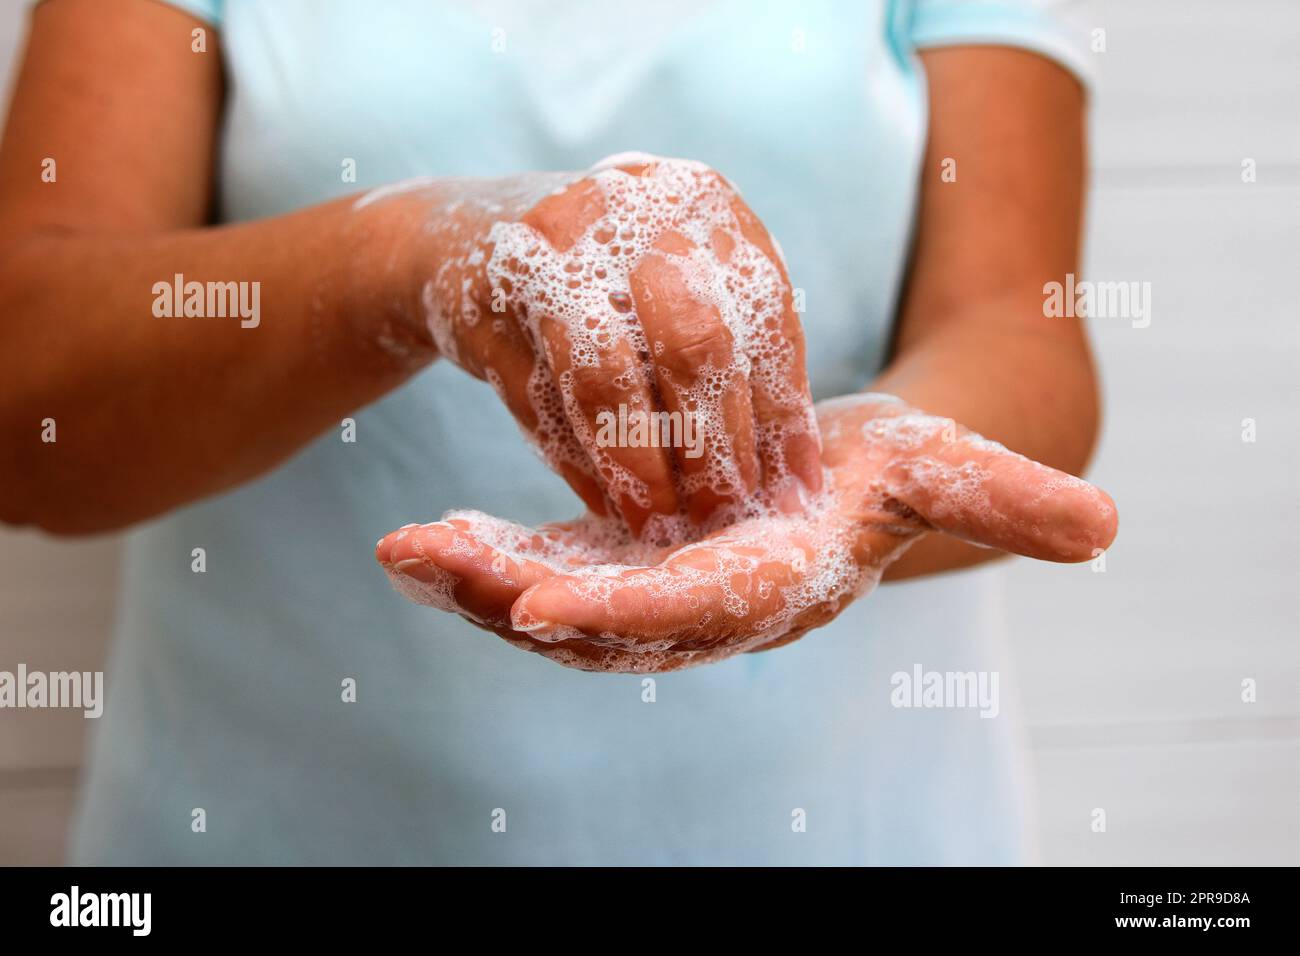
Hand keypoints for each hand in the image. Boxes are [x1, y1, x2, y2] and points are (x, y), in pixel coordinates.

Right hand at [375, 153, 821, 535]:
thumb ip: (736, 354)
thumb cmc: (607, 277)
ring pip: (609, 378)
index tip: (792, 492)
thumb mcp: (681, 283)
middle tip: (722, 517)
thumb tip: (792, 477)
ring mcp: (555, 242)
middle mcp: (636, 207)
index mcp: (706, 204)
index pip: (766, 319)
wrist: (468, 233)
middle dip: (712, 448)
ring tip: (658, 526)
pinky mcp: (488, 290)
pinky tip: (602, 504)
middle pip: (695, 344)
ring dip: (639, 466)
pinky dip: (575, 460)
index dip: (782, 413)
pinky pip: (539, 394)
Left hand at [375, 393, 1117, 671]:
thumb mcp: (937, 466)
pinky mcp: (608, 564)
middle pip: (604, 620)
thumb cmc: (878, 472)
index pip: (697, 610)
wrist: (825, 477)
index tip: (538, 601)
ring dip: (475, 583)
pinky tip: (410, 541)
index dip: (623, 609)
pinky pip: (533, 568)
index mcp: (772, 585)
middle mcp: (701, 605)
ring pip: (554, 602)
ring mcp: (646, 590)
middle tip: (435, 566)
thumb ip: (1006, 498)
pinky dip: (472, 559)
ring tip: (404, 550)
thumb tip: (1108, 527)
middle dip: (517, 602)